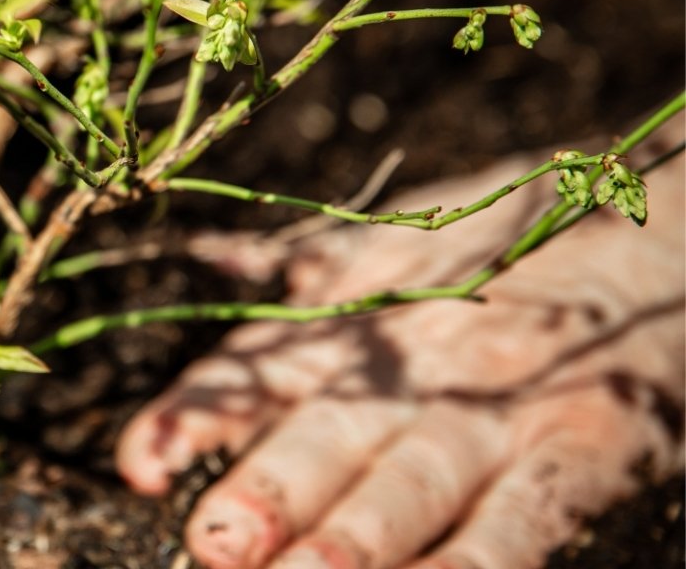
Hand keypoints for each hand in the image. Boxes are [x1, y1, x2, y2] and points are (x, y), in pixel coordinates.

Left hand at [118, 134, 683, 568]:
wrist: (652, 239)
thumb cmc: (502, 253)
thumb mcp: (385, 251)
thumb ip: (295, 268)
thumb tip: (205, 256)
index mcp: (351, 326)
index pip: (252, 374)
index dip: (191, 419)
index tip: (140, 466)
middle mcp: (413, 370)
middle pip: (326, 437)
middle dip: (267, 492)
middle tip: (214, 545)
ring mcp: (498, 413)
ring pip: (414, 483)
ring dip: (353, 537)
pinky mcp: (583, 450)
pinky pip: (526, 518)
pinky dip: (476, 562)